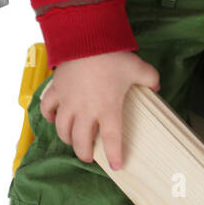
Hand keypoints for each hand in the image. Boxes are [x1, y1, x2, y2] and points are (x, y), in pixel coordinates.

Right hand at [38, 51, 159, 170]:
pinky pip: (47, 108)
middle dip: (84, 153)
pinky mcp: (56, 90)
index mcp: (108, 109)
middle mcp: (85, 111)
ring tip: (73, 140)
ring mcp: (68, 101)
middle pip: (81, 141)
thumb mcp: (138, 68)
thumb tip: (156, 86)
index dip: (114, 155)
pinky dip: (48, 116)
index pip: (111, 139)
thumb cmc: (113, 56)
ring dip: (67, 138)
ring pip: (62, 129)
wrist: (86, 38)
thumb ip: (150, 79)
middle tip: (89, 156)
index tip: (117, 166)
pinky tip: (52, 119)